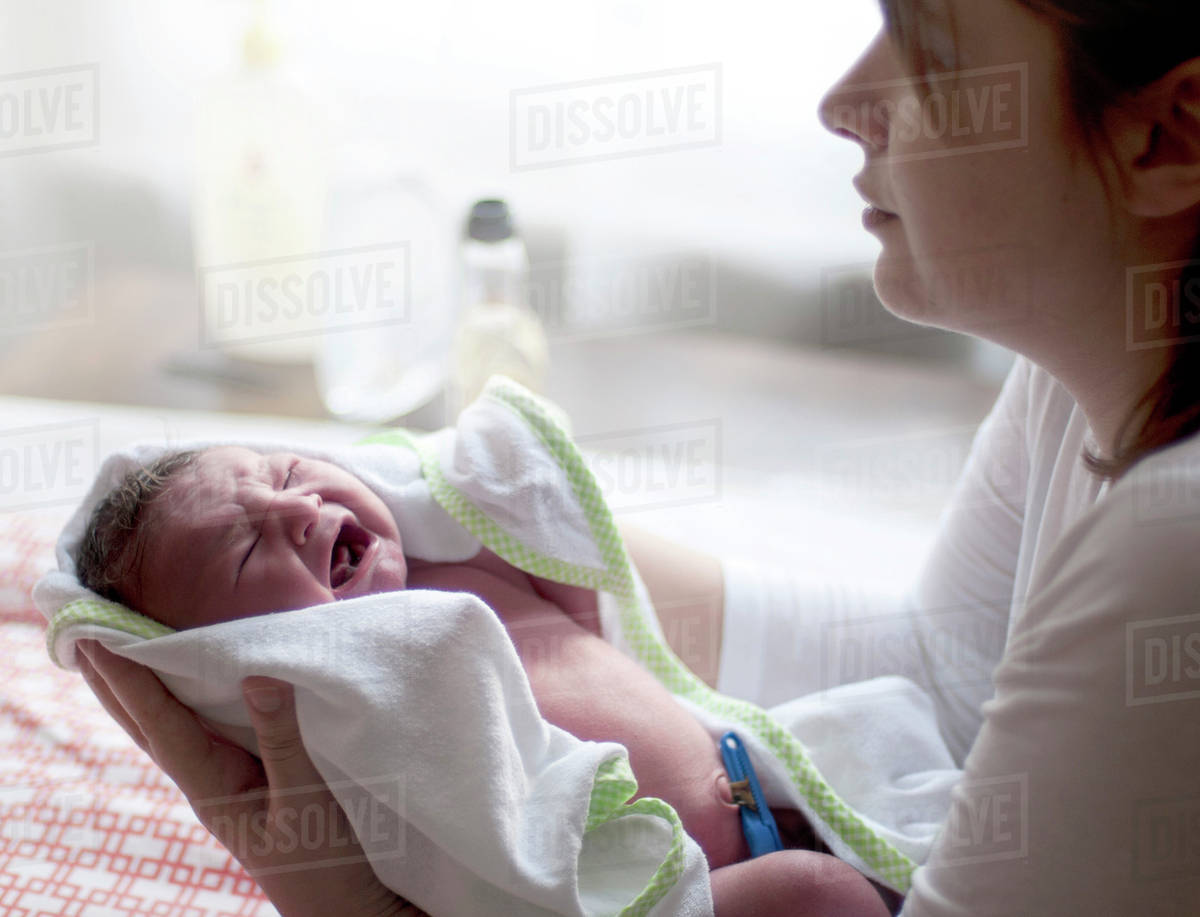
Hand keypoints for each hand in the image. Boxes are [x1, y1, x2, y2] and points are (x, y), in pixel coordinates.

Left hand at [76, 640, 426, 916]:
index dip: (128, 679)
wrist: (344, 909)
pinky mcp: (250, 780)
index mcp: (212, 788)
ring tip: (116, 651)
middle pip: (148, 726)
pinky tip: (188, 688)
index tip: (96, 638)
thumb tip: (257, 674)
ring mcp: (227, 783)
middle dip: (115, 683)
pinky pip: (204, 730)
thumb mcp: (306, 797)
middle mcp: (208, 782)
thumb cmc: (324, 860)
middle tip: (83, 634)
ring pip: (172, 727)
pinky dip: (184, 700)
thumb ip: (282, 738)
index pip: (159, 724)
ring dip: (142, 689)